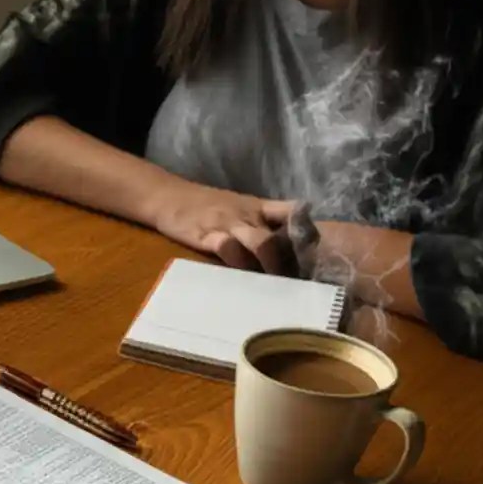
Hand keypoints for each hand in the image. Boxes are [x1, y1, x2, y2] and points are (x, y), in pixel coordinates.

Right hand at [146, 180, 297, 273]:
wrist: (167, 197)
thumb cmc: (203, 206)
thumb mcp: (236, 208)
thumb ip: (258, 223)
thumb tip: (284, 247)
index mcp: (258, 206)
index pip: (293, 212)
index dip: (307, 232)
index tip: (316, 255)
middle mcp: (247, 215)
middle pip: (280, 235)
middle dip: (290, 262)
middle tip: (296, 283)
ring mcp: (227, 224)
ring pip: (261, 242)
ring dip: (270, 266)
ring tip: (274, 286)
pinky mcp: (206, 236)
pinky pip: (228, 249)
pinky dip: (239, 264)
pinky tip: (242, 280)